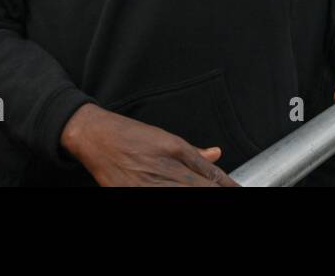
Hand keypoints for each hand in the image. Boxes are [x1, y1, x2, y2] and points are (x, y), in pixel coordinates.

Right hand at [60, 103, 238, 185]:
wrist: (97, 137)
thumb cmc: (131, 136)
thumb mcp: (166, 138)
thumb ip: (193, 152)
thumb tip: (216, 154)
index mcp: (176, 151)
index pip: (212, 177)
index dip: (228, 187)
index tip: (237, 191)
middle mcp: (166, 169)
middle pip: (201, 188)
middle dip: (216, 192)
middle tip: (231, 195)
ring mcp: (150, 185)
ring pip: (185, 195)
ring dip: (199, 194)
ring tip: (209, 195)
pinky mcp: (134, 194)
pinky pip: (160, 199)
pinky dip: (175, 198)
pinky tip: (180, 196)